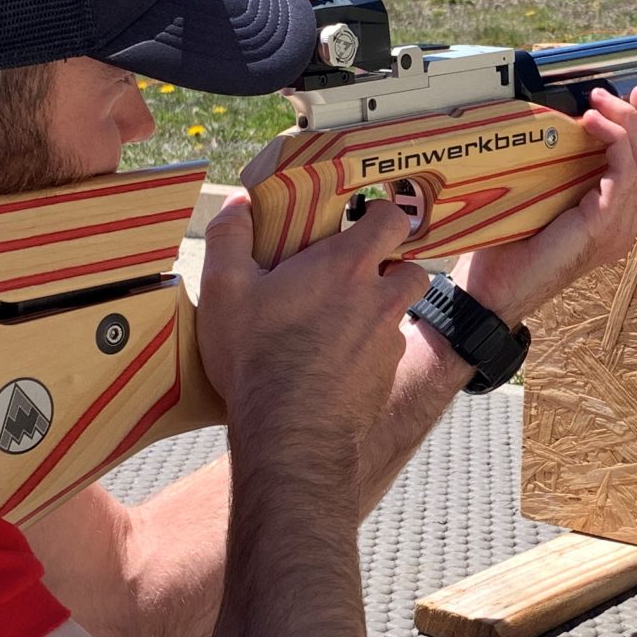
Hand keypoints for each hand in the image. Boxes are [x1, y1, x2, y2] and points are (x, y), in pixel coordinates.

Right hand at [196, 191, 430, 505]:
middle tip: (353, 277)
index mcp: (348, 265)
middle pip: (412, 268)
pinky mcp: (386, 379)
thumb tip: (238, 204)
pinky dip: (368, 354)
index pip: (393, 219)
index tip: (360, 222)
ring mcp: (389, 342)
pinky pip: (387, 355)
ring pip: (400, 314)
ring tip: (338, 324)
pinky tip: (333, 366)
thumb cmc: (257, 355)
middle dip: (392, 267)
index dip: (381, 216)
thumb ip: (230, 236)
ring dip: (380, 312)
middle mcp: (381, 299)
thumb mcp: (224, 288)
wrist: (290, 433)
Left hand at [453, 85, 636, 324]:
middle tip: (635, 92)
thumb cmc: (510, 253)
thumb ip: (564, 184)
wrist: (495, 292)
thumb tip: (558, 139)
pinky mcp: (603, 222)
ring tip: (602, 99)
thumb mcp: (546, 210)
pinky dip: (614, 138)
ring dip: (630, 122)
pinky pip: (627, 170)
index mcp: (619, 229)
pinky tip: (591, 121)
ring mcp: (619, 228)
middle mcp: (627, 230)